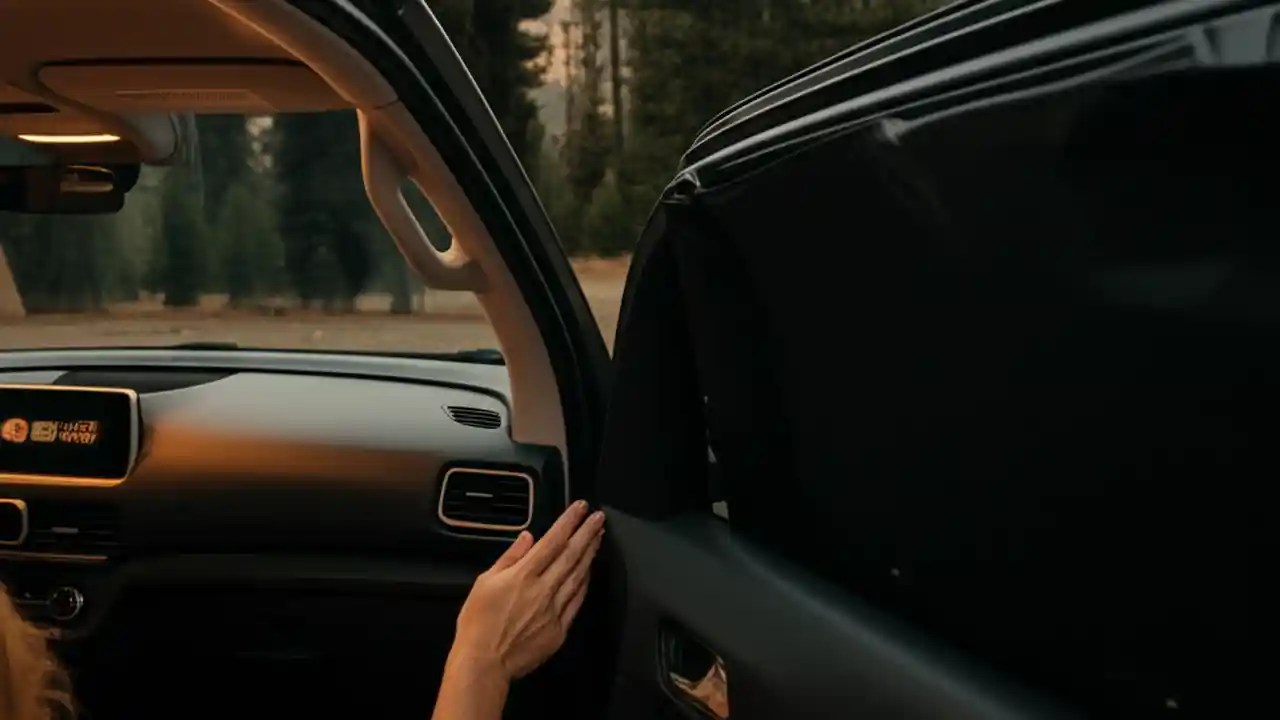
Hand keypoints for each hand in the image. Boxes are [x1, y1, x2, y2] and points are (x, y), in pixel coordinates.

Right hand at [450, 500, 605, 682]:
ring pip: (578, 576)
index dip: (569, 521)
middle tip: (599, 518)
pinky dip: (585, 583)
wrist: (484, 663)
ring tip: (599, 537)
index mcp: (523, 575)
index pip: (553, 540)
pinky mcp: (560, 629)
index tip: (581, 508)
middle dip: (587, 533)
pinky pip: (577, 601)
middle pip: (571, 555)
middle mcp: (543, 589)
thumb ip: (509, 557)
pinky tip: (589, 571)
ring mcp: (554, 609)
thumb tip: (528, 537)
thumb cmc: (477, 623)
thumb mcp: (485, 582)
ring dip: (590, 554)